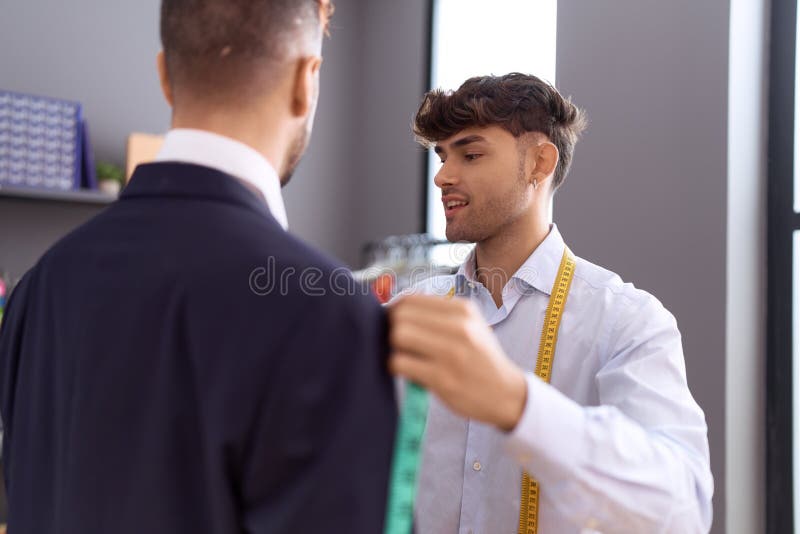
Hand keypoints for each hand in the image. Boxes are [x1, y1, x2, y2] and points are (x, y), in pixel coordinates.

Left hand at [387, 294, 526, 431]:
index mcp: (464, 310)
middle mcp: (459, 327)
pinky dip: (396, 366)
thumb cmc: (480, 359)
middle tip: (400, 343)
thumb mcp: (470, 326)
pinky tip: (407, 371)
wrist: (506, 394)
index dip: (396, 311)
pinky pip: (400, 363)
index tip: (397, 324)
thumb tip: (395, 310)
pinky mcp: (442, 378)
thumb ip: (439, 315)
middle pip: (401, 316)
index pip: (411, 298)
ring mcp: (451, 353)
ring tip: (405, 356)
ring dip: (394, 348)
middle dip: (392, 329)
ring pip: (398, 336)